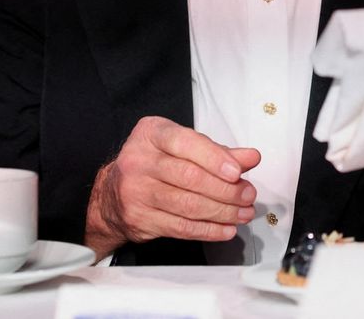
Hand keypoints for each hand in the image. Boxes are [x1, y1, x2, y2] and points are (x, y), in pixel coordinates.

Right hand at [83, 116, 260, 258]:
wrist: (112, 195)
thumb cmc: (154, 164)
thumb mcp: (182, 147)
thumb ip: (217, 152)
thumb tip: (251, 158)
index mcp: (151, 134)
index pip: (185, 143)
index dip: (214, 159)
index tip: (238, 172)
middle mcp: (139, 161)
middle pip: (190, 178)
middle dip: (226, 190)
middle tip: (248, 195)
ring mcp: (135, 192)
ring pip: (187, 205)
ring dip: (222, 212)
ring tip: (243, 213)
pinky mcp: (139, 219)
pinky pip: (180, 227)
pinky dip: (208, 230)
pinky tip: (226, 229)